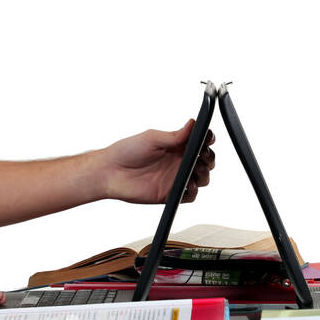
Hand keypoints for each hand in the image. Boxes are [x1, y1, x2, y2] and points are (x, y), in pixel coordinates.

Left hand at [98, 119, 214, 203]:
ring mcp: (175, 177)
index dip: (208, 141)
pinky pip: (190, 195)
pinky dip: (193, 191)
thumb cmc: (126, 151)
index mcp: (176, 145)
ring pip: (202, 178)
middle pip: (205, 161)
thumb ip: (174, 135)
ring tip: (197, 170)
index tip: (209, 139)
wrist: (110, 172)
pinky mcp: (170, 193)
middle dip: (209, 158)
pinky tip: (187, 184)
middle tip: (203, 157)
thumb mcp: (152, 138)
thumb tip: (192, 124)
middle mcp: (178, 161)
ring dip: (204, 174)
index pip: (200, 142)